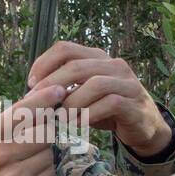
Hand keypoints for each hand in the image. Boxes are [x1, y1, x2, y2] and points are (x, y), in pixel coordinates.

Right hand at [0, 84, 64, 175]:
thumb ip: (11, 119)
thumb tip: (42, 95)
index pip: (22, 111)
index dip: (44, 98)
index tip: (60, 90)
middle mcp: (0, 155)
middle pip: (44, 132)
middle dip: (46, 131)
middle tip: (38, 135)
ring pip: (49, 154)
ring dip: (44, 153)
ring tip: (27, 159)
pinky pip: (49, 173)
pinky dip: (44, 171)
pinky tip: (29, 173)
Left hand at [27, 40, 171, 156]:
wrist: (143, 126)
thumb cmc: (106, 110)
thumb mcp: (82, 96)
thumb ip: (64, 90)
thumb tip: (33, 93)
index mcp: (97, 58)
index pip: (65, 48)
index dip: (44, 63)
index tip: (31, 84)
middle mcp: (113, 65)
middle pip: (77, 66)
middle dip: (53, 84)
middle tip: (38, 103)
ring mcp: (127, 83)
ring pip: (95, 84)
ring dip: (72, 102)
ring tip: (60, 118)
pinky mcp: (134, 103)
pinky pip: (110, 103)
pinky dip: (90, 114)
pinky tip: (78, 124)